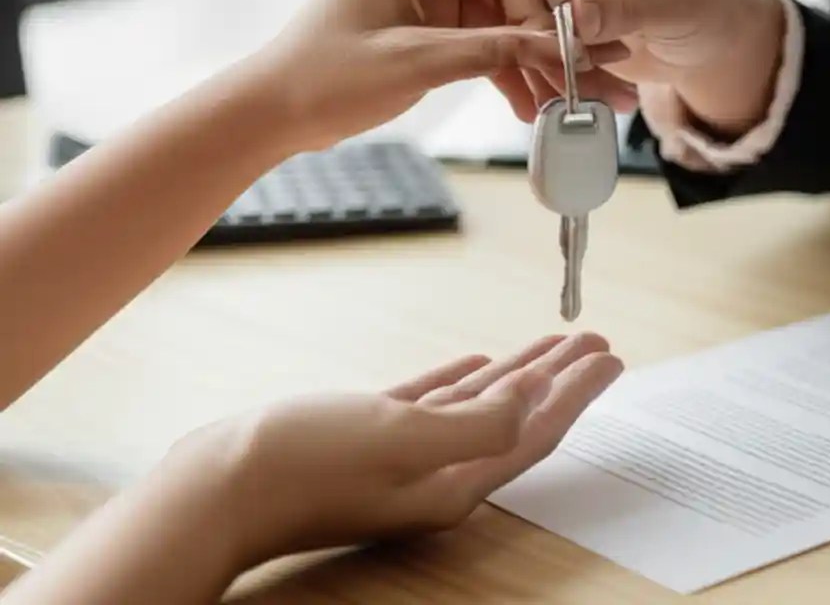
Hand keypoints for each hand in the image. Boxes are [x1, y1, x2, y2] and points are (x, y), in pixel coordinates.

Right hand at [165, 333, 621, 565]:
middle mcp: (435, 475)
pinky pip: (432, 403)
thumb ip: (479, 424)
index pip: (537, 432)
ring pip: (477, 406)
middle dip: (559, 380)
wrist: (215, 490)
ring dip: (518, 374)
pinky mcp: (367, 438)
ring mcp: (401, 457)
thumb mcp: (403, 439)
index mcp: (454, 482)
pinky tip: (479, 362)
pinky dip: (460, 381)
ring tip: (553, 343)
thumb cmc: (303, 466)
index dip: (578, 394)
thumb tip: (529, 402)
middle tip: (594, 343)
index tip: (610, 358)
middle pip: (517, 418)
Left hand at [258, 0, 633, 151]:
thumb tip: (559, 51)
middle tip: (573, 79)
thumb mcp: (416, 62)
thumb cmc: (323, 79)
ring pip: (500, 19)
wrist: (275, 114)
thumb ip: (492, 51)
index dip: (537, 4)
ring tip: (557, 101)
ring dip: (527, 60)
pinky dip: (503, 70)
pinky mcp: (425, 25)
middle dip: (538, 38)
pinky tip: (528, 102)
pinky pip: (480, 41)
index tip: (557, 51)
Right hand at [525, 0, 785, 135]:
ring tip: (580, 61)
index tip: (562, 9)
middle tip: (562, 40)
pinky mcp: (557, 1)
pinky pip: (533, 25)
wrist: (707, 45)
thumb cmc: (704, 5)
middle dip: (540, 1)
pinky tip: (578, 68)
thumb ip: (623, 7)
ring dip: (543, 32)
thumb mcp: (672, 5)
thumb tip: (577, 15)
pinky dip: (550, 50)